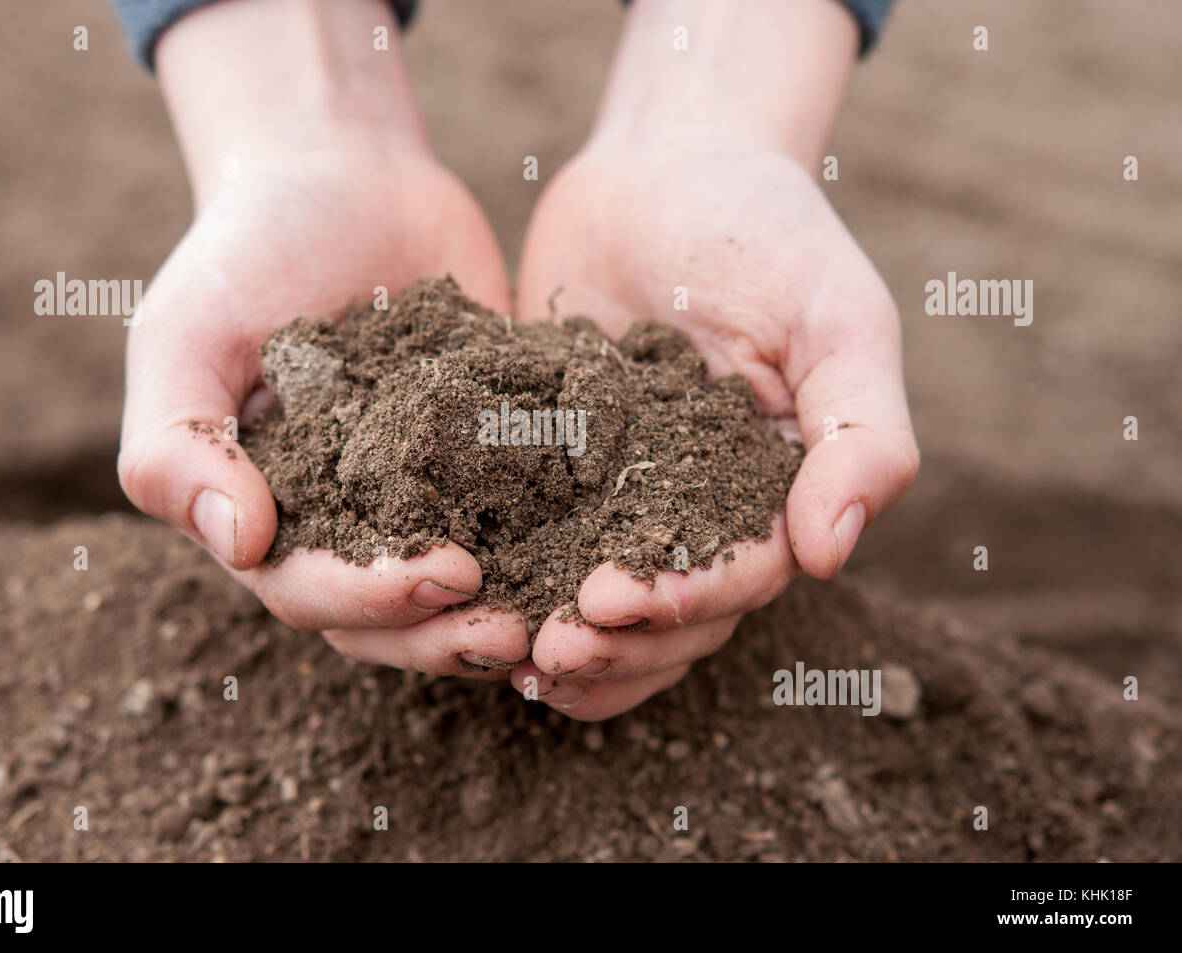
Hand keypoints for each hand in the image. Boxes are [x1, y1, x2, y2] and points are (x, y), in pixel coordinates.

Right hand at [118, 0, 527, 677]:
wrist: (341, 178)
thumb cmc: (244, 255)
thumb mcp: (180, 338)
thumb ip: (177, 446)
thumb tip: (241, 545)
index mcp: (271, 518)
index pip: (310, 592)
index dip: (371, 600)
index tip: (442, 575)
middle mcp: (350, 525)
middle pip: (392, 617)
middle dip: (449, 632)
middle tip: (514, 631)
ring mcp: (428, 497)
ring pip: (465, 588)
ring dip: (509, 611)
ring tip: (568, 618)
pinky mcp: (494, 460)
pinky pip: (527, 515)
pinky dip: (562, 542)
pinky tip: (608, 549)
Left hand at [509, 0, 918, 718]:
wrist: (662, 165)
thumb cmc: (766, 230)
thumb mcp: (837, 316)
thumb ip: (861, 432)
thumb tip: (832, 555)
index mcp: (776, 492)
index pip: (743, 575)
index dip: (687, 597)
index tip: (618, 598)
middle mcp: (701, 510)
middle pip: (670, 615)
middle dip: (614, 644)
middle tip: (547, 654)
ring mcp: (623, 496)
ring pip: (603, 604)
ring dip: (563, 640)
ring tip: (503, 656)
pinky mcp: (552, 471)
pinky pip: (535, 544)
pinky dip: (510, 586)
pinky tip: (466, 610)